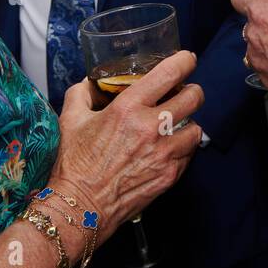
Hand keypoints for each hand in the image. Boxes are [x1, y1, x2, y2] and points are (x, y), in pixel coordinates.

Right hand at [48, 50, 202, 238]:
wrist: (79, 207)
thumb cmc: (74, 164)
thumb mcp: (70, 119)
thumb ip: (82, 93)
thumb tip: (90, 83)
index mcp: (128, 108)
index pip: (169, 73)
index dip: (184, 61)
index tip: (186, 60)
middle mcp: (151, 128)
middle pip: (194, 97)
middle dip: (192, 91)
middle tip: (185, 92)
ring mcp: (164, 154)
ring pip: (197, 128)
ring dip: (190, 123)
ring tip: (178, 125)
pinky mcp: (169, 176)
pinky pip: (189, 155)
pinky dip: (183, 149)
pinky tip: (169, 148)